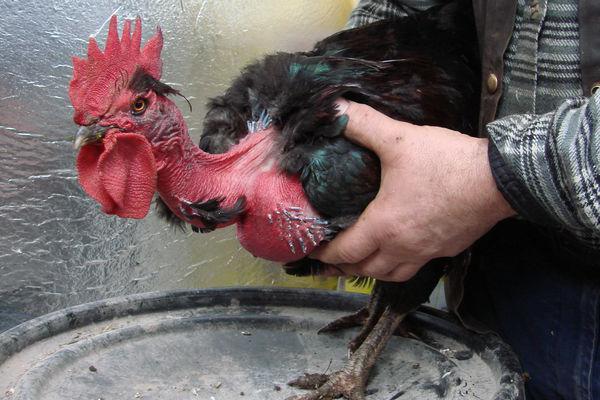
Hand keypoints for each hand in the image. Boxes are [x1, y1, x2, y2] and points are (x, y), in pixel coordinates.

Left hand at [312, 100, 514, 280]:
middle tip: (330, 262)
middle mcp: (404, 247)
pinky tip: (400, 250)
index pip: (345, 251)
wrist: (500, 179)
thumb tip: (336, 109)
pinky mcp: (448, 249)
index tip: (311, 251)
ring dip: (372, 272)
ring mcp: (428, 252)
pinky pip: (417, 267)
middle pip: (366, 270)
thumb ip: (363, 124)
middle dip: (343, 268)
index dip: (324, 254)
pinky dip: (399, 265)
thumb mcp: (399, 139)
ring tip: (362, 264)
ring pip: (392, 275)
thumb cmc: (447, 162)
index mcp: (385, 225)